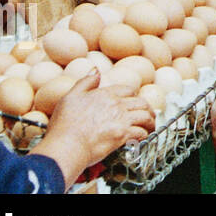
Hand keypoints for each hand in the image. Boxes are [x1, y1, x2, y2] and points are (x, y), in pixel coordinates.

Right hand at [29, 72, 153, 187]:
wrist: (66, 145)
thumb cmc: (64, 124)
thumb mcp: (70, 97)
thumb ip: (85, 82)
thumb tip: (96, 70)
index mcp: (106, 94)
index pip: (128, 90)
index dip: (133, 96)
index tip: (134, 101)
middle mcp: (117, 105)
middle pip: (141, 102)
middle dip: (147, 108)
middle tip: (148, 115)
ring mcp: (122, 119)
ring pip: (146, 116)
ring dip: (150, 121)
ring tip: (150, 126)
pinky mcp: (123, 135)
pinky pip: (141, 132)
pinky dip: (144, 135)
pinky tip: (142, 137)